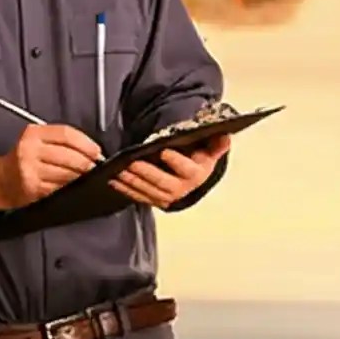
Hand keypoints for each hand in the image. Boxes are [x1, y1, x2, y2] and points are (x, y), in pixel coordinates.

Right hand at [0, 124, 101, 208]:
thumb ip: (61, 141)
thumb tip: (91, 151)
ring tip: (86, 177)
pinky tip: (73, 187)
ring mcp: (30, 170)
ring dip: (81, 178)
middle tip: (94, 167)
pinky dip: (70, 188)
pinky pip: (59, 188)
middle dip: (87, 163)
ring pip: (66, 174)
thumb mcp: (37, 140)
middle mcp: (30, 150)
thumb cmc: (23, 160)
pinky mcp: (32, 188)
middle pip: (69, 155)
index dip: (86, 143)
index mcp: (33, 134)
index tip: (96, 151)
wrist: (0, 180)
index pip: (66, 134)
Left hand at [110, 133, 230, 208]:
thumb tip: (225, 137)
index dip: (176, 161)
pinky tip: (115, 182)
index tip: (164, 151)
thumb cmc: (199, 159)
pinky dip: (126, 190)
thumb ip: (217, 143)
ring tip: (119, 171)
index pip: (187, 169)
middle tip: (132, 163)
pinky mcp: (155, 200)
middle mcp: (182, 188)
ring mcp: (168, 196)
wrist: (195, 177)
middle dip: (147, 173)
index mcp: (196, 174)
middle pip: (164, 183)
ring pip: (149, 191)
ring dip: (133, 182)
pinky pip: (140, 197)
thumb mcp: (210, 149)